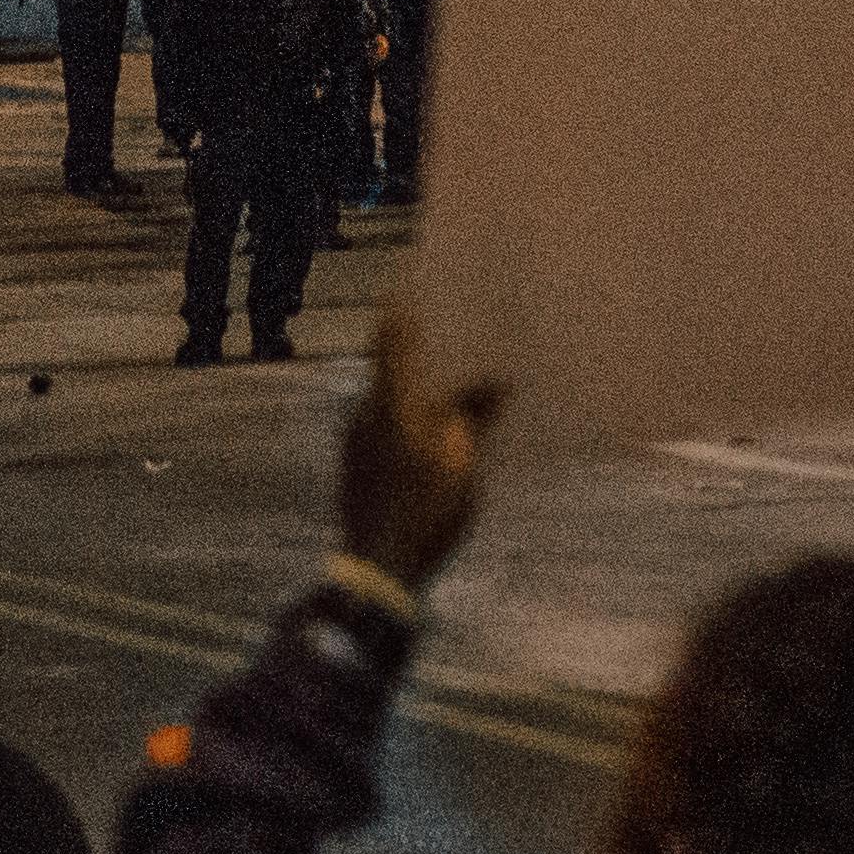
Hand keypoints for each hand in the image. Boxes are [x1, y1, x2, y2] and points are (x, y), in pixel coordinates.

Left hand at [336, 313, 504, 594]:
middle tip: (459, 339)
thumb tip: (498, 381)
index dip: (405, 308)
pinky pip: (383, 423)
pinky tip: (436, 430)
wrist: (377, 568)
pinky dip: (408, 415)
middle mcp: (365, 410)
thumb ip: (474, 416)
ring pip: (388, 395)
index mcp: (391, 401)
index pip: (390, 337)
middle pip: (390, 363)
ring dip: (418, 385)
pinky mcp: (355, 462)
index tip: (423, 286)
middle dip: (423, 349)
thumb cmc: (425, 513)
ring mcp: (355, 438)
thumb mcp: (462, 464)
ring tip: (456, 384)